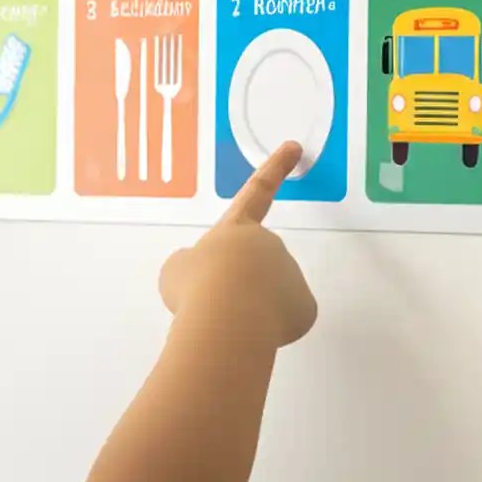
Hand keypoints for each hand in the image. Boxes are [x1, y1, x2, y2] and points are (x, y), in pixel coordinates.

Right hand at [158, 141, 316, 345]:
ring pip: (267, 298)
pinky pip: (283, 320)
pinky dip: (267, 330)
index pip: (256, 192)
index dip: (274, 168)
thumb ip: (195, 267)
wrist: (226, 318)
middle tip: (214, 304)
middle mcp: (269, 245)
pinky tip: (250, 335)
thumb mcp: (177, 269)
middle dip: (237, 287)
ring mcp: (291, 275)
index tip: (294, 146)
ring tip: (228, 322)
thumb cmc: (196, 286)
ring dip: (248, 311)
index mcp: (236, 229)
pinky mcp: (304, 307)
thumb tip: (210, 283)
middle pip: (253, 267)